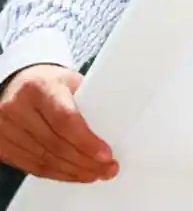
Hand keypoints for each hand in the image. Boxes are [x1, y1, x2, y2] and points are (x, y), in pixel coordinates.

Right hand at [0, 64, 117, 181]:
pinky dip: (56, 173)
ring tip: (96, 174)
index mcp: (39, 87)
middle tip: (108, 169)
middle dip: (85, 162)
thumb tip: (116, 127)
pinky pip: (31, 166)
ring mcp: (5, 128)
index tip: (106, 155)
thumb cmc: (50, 83)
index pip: (65, 120)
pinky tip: (73, 174)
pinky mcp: (1, 145)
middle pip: (55, 144)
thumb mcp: (69, 81)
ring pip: (43, 160)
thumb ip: (88, 99)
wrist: (17, 85)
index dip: (86, 142)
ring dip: (73, 171)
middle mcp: (17, 108)